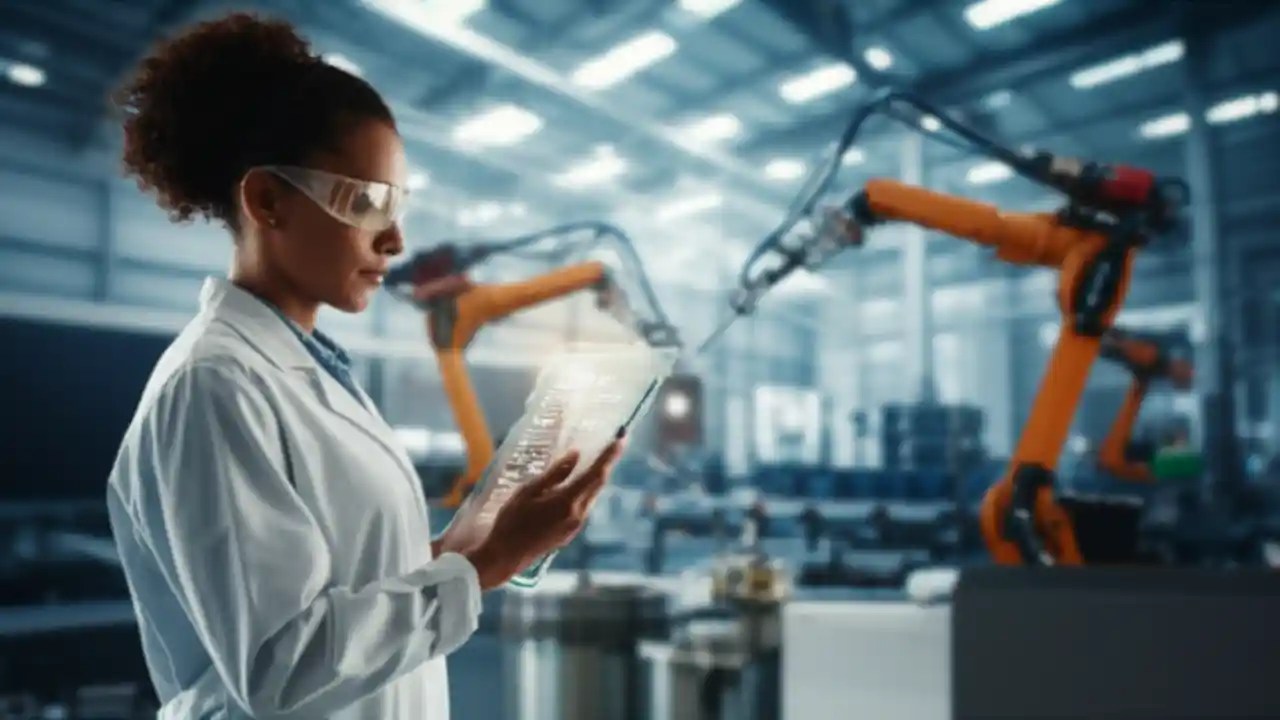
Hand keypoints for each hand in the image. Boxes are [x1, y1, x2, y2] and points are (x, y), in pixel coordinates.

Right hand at [464, 437, 624, 589]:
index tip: (621, 440)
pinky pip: (583, 507)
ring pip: (591, 497)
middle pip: (598, 485)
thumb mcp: (529, 491)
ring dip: (594, 479)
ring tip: (593, 462)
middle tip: (610, 447)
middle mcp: (578, 515)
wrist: (505, 557)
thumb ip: (555, 474)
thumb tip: (576, 456)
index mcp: (567, 502)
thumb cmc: (511, 521)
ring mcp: (575, 526)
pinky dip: (584, 492)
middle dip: (605, 465)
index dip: (609, 456)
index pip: (596, 474)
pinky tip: (576, 486)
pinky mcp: (570, 534)